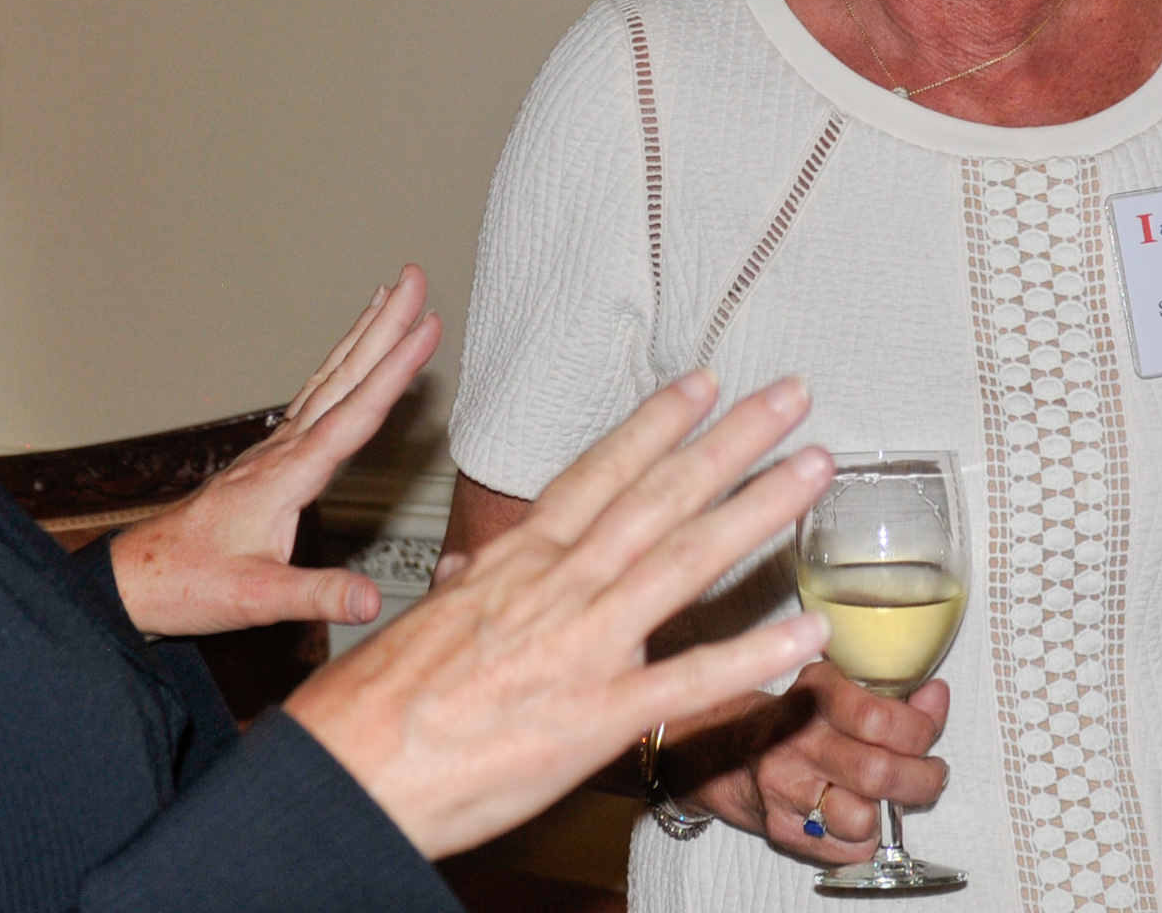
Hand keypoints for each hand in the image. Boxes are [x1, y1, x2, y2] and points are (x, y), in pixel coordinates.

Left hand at [102, 265, 439, 635]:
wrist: (138, 579)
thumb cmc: (189, 583)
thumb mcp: (257, 599)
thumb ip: (317, 594)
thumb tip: (369, 598)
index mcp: (285, 477)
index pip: (352, 415)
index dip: (394, 372)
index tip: (427, 330)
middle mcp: (281, 452)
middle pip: (343, 378)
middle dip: (384, 327)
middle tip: (416, 279)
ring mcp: (273, 451)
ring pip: (327, 380)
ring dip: (362, 336)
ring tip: (391, 296)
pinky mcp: (269, 459)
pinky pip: (313, 398)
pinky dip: (339, 369)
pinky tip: (349, 361)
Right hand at [284, 371, 835, 858]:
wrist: (348, 776)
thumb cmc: (371, 708)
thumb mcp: (420, 621)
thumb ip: (464, 588)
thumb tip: (469, 567)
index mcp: (515, 563)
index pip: (600, 474)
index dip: (657, 424)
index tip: (702, 385)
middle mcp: (558, 589)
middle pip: (660, 497)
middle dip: (732, 442)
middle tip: (791, 398)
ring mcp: (583, 649)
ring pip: (687, 561)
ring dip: (758, 511)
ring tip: (813, 471)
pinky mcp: (596, 719)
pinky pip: (692, 684)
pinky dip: (755, 656)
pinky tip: (808, 634)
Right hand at [677, 661, 949, 866]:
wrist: (728, 752)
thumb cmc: (797, 719)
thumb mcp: (840, 689)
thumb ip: (893, 697)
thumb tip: (937, 699)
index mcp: (816, 695)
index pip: (878, 718)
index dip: (920, 732)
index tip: (926, 737)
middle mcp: (798, 742)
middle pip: (878, 773)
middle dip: (921, 779)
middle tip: (930, 774)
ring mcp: (786, 790)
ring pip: (863, 818)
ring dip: (889, 812)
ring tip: (886, 796)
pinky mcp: (783, 829)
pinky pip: (848, 849)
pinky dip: (865, 837)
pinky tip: (856, 813)